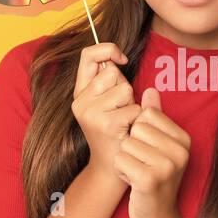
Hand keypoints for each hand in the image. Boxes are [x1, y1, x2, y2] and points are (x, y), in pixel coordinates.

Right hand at [71, 42, 141, 192]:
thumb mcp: (107, 102)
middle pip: (112, 72)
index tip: (122, 59)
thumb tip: (116, 59)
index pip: (88, 55)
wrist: (111, 168)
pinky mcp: (106, 124)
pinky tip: (128, 131)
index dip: (108, 49)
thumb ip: (108, 80)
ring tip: (124, 121)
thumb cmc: (115, 131)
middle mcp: (80, 101)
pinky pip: (134, 107)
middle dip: (124, 87)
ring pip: (125, 88)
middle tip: (120, 110)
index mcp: (80, 93)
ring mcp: (91, 113)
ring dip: (132, 104)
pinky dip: (137, 118)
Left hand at [113, 86, 190, 217]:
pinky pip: (121, 160)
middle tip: (143, 163)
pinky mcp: (149, 180)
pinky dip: (121, 170)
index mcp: (184, 139)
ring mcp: (166, 166)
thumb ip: (156, 117)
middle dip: (132, 145)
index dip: (140, 130)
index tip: (149, 149)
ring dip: (126, 159)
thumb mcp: (159, 145)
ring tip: (138, 172)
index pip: (148, 114)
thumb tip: (150, 89)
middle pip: (137, 127)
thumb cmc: (155, 176)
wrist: (156, 215)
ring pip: (126, 144)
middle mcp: (180, 151)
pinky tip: (133, 181)